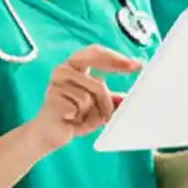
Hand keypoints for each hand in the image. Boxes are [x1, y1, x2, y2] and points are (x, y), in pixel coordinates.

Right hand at [26, 45, 141, 152]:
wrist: (50, 134)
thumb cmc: (74, 117)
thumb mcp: (99, 107)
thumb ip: (113, 99)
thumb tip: (132, 96)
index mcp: (73, 67)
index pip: (95, 53)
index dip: (116, 57)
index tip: (137, 64)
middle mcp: (63, 70)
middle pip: (93, 60)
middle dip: (115, 63)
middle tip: (134, 68)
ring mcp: (57, 83)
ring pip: (94, 89)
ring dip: (99, 108)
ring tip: (86, 117)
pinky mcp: (54, 98)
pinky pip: (82, 105)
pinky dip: (84, 116)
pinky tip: (73, 119)